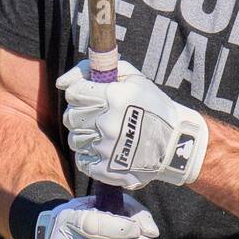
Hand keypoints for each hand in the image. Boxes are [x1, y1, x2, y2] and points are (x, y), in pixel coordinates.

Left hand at [56, 59, 207, 190]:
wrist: (176, 143)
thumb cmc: (154, 107)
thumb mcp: (135, 79)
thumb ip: (99, 70)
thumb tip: (62, 81)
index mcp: (114, 98)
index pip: (74, 92)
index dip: (79, 93)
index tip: (89, 97)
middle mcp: (108, 123)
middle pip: (71, 117)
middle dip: (80, 114)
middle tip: (96, 116)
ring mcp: (106, 148)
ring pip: (74, 139)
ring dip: (85, 135)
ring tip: (103, 134)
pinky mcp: (107, 168)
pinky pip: (82, 160)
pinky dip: (89, 155)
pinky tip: (105, 149)